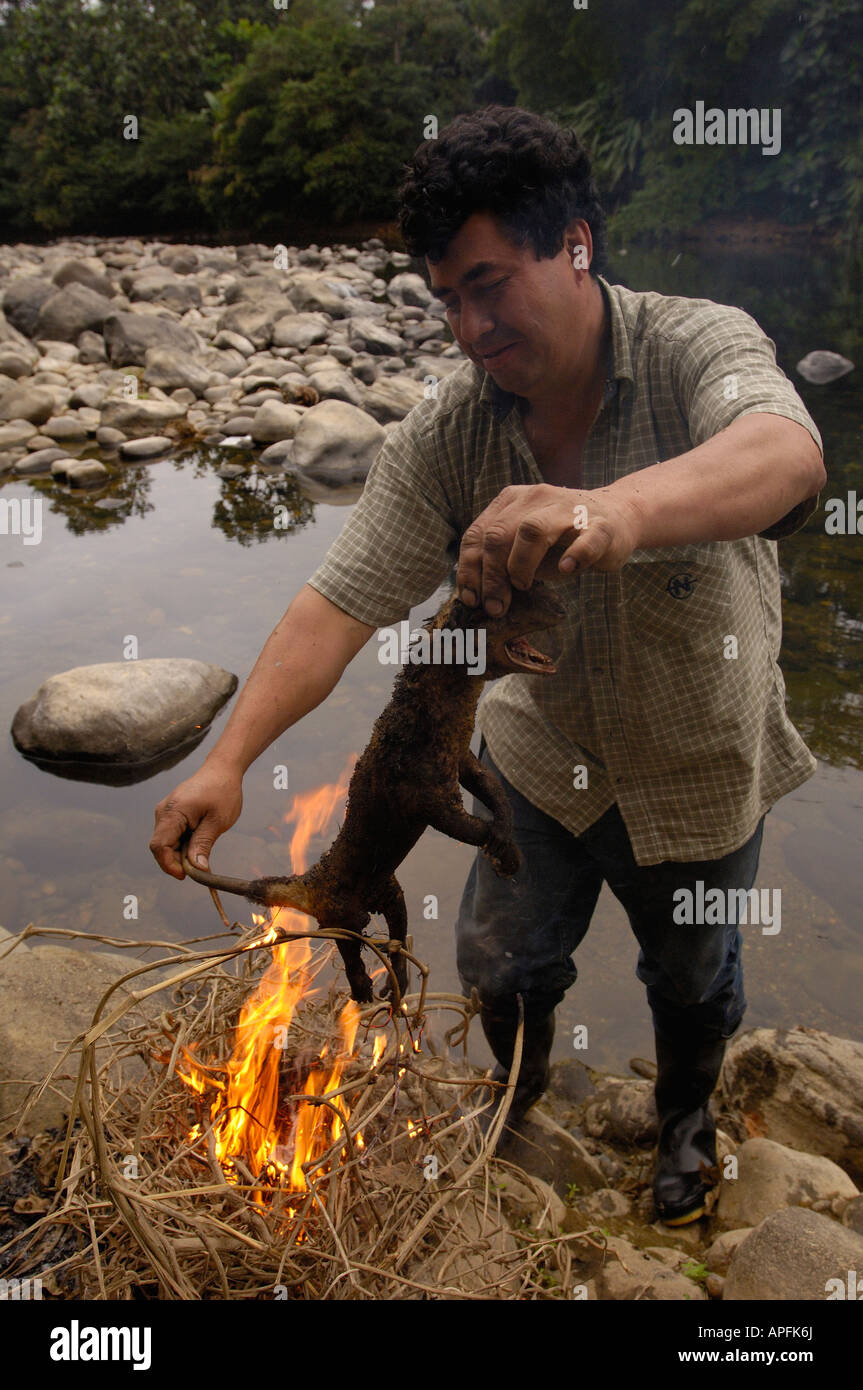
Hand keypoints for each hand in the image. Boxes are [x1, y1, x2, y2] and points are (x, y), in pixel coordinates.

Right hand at [149, 759, 243, 879]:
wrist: (222, 769)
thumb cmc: (223, 791)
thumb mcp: (218, 821)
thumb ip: (203, 844)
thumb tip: (197, 869)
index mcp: (172, 812)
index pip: (159, 846)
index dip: (169, 865)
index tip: (186, 876)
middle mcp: (163, 812)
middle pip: (161, 847)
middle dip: (177, 862)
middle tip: (201, 867)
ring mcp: (165, 812)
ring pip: (166, 843)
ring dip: (181, 853)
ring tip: (203, 851)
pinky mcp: (171, 813)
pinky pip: (172, 835)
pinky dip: (183, 844)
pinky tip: (199, 843)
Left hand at [456, 483, 642, 612]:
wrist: (617, 516)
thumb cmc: (562, 538)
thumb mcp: (525, 546)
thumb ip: (501, 562)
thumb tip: (477, 597)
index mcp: (512, 501)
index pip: (478, 534)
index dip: (470, 569)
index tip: (471, 599)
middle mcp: (536, 498)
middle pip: (500, 534)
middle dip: (492, 575)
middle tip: (496, 606)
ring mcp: (569, 509)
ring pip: (532, 530)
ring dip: (521, 565)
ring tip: (523, 587)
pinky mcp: (601, 525)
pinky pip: (586, 539)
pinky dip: (576, 555)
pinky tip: (567, 570)